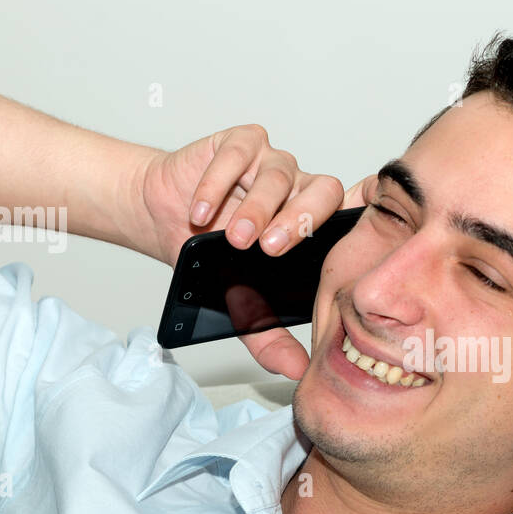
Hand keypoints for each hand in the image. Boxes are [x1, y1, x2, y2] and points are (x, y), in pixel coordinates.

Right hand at [135, 125, 366, 379]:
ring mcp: (271, 162)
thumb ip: (267, 334)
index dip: (350, 227)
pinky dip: (220, 182)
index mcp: (311, 225)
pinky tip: (203, 209)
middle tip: (271, 249)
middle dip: (298, 220)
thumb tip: (297, 371)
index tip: (339, 252)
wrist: (162, 217)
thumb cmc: (210, 255)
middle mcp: (299, 189)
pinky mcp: (240, 143)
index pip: (345, 220)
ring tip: (234, 236)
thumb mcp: (239, 302)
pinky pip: (240, 153)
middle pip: (321, 191)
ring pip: (279, 174)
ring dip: (256, 207)